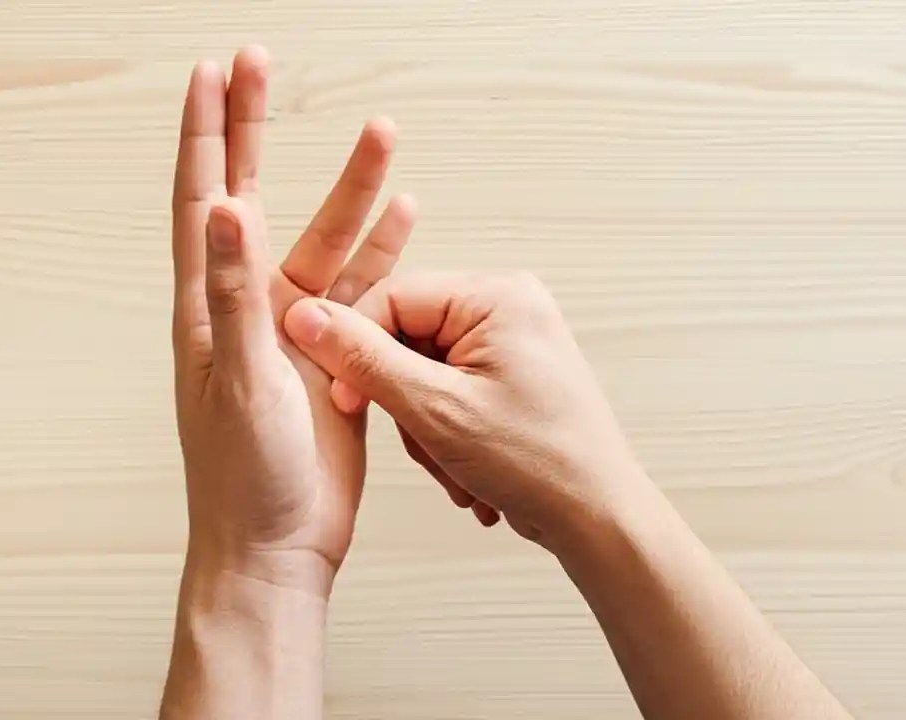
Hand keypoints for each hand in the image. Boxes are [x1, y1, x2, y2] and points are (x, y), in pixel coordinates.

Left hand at [171, 47, 415, 595]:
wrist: (278, 547)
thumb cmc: (242, 479)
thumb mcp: (236, 382)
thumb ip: (232, 295)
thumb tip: (227, 208)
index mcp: (207, 307)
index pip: (203, 197)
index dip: (205, 132)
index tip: (212, 72)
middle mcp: (246, 306)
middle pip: (257, 194)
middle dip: (257, 127)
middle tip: (262, 62)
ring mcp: (293, 328)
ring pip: (327, 239)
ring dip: (352, 188)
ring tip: (381, 132)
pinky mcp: (334, 354)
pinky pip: (364, 288)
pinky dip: (384, 250)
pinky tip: (404, 214)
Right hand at [281, 272, 649, 551]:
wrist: (599, 519)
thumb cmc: (538, 463)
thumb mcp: (435, 410)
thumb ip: (364, 359)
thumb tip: (306, 317)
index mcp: (496, 295)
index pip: (391, 295)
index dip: (356, 347)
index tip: (343, 399)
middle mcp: (507, 306)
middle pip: (404, 335)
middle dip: (403, 400)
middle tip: (426, 443)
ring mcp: (510, 342)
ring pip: (420, 371)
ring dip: (425, 428)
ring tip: (458, 466)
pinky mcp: (508, 376)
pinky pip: (446, 391)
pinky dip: (445, 435)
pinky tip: (470, 470)